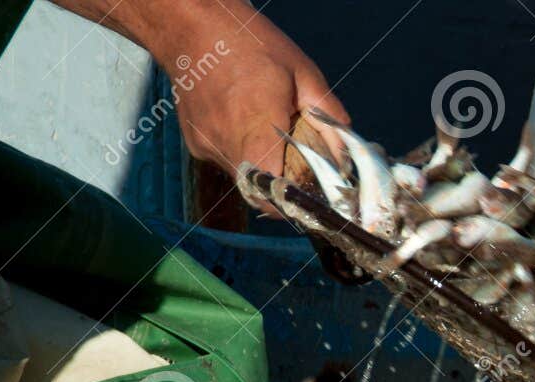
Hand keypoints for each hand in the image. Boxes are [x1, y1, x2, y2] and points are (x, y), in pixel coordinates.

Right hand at [168, 14, 347, 179]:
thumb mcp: (302, 72)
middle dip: (281, 186)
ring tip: (268, 135)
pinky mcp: (196, 144)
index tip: (307, 196)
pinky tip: (243, 123)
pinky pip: (226, 162)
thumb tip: (346, 153)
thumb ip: (327, 116)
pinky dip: (242, 153)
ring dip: (262, 168)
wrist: (189, 26)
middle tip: (296, 169)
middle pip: (260, 190)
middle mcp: (228, 139)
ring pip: (243, 179)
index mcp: (257, 121)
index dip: (290, 201)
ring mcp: (208, 144)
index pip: (271, 187)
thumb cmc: (248, 42)